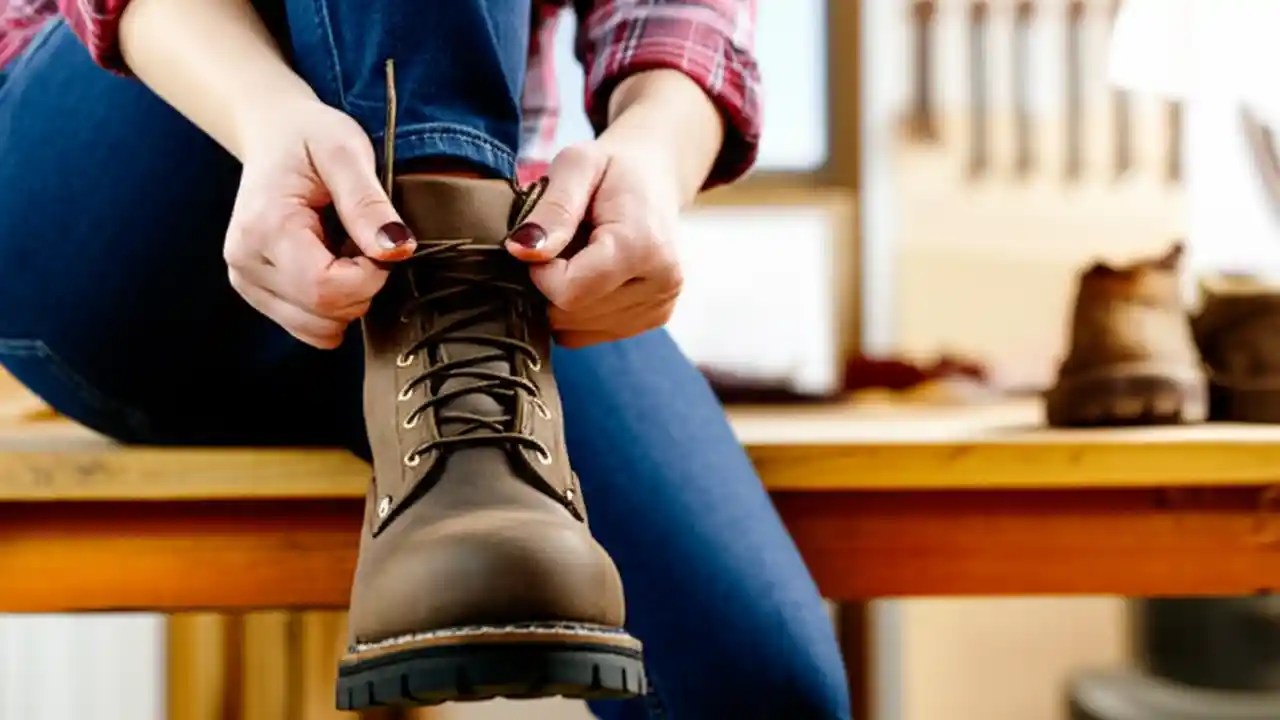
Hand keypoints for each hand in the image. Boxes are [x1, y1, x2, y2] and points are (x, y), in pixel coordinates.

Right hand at [224, 100, 415, 348]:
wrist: (273, 133)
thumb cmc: (309, 137)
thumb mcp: (347, 153)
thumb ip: (369, 203)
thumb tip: (397, 250)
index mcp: (264, 227)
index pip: (325, 288)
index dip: (369, 277)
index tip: (378, 243)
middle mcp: (245, 261)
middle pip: (324, 314)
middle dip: (362, 288)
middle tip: (363, 241)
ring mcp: (246, 280)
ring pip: (318, 329)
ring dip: (347, 299)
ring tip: (343, 249)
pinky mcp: (256, 292)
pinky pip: (308, 326)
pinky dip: (331, 305)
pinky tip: (330, 265)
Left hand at [505, 140, 683, 347]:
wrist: (654, 181)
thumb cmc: (611, 170)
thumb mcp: (576, 165)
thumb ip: (552, 209)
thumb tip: (521, 251)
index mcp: (643, 245)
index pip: (569, 291)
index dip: (540, 271)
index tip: (542, 242)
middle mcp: (660, 284)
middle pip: (570, 315)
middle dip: (548, 285)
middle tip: (558, 247)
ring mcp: (659, 307)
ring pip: (575, 330)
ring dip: (559, 299)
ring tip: (576, 258)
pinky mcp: (652, 320)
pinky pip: (587, 334)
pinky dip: (574, 311)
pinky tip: (586, 277)